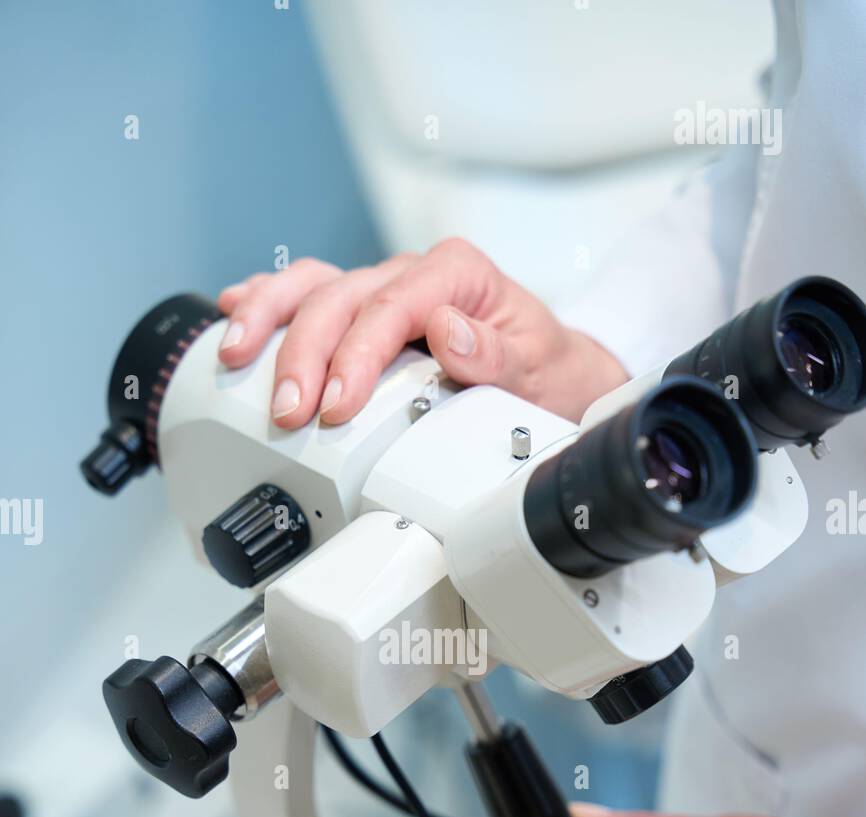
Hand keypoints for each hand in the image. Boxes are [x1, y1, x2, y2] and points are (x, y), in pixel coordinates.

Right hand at [216, 239, 626, 428]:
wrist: (551, 374)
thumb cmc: (543, 370)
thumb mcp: (538, 369)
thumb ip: (495, 354)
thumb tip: (449, 332)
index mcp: (455, 275)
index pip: (391, 305)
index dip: (357, 355)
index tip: (338, 403)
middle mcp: (412, 275)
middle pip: (340, 298)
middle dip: (305, 354)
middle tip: (289, 409)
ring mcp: (382, 289)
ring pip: (312, 286)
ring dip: (268, 320)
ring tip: (234, 357)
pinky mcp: (363, 310)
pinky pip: (307, 293)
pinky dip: (268, 302)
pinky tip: (233, 313)